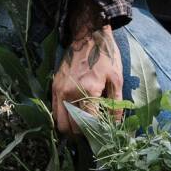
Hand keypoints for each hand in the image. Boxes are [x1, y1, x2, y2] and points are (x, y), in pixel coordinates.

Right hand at [52, 0, 122, 135]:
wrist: (88, 35)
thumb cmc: (105, 56)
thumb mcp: (116, 79)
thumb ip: (115, 105)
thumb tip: (115, 125)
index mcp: (88, 92)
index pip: (87, 124)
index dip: (94, 133)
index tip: (101, 135)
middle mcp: (70, 94)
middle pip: (72, 129)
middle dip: (82, 135)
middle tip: (91, 134)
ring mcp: (59, 91)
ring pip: (60, 124)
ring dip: (70, 130)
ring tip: (81, 128)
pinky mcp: (53, 88)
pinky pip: (54, 112)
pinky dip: (62, 119)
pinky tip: (72, 117)